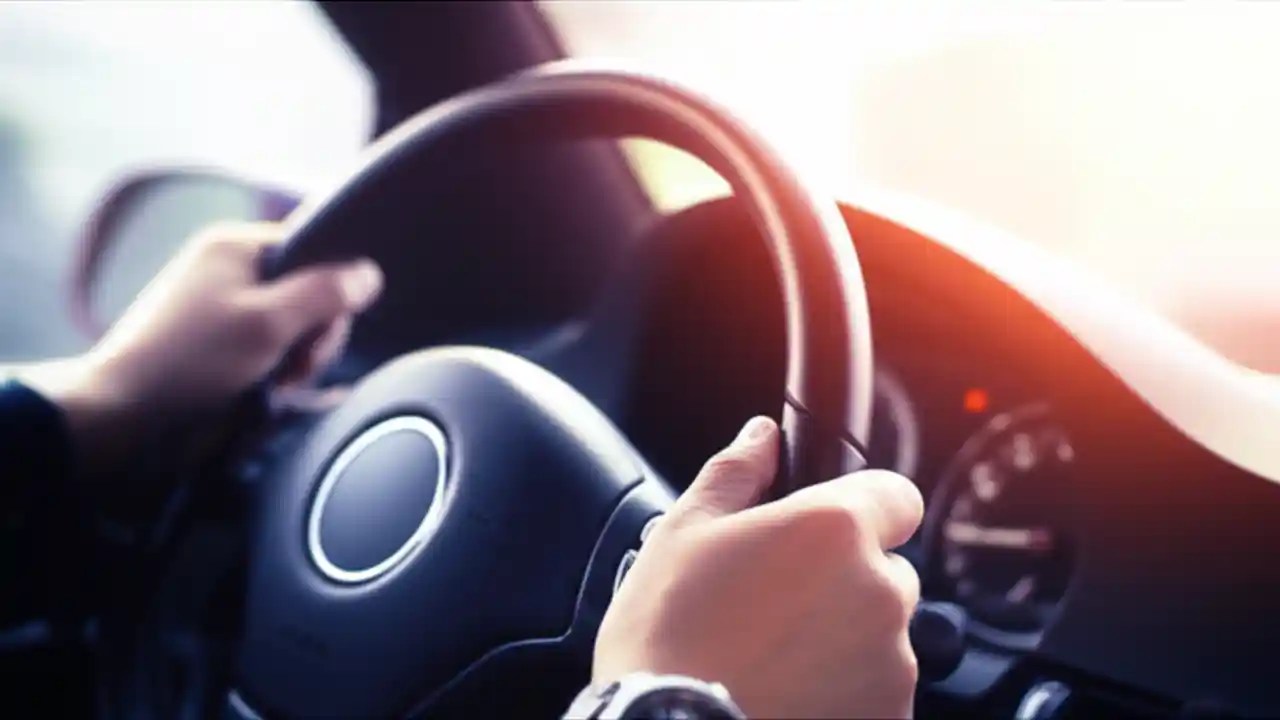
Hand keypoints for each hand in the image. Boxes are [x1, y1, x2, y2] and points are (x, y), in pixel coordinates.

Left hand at [19, 222, 382, 465]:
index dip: (331, 292)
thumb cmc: (190, 361)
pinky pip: (269, 347)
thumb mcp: (267, 324)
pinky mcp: (218, 341)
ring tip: (272, 386)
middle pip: (309, 291)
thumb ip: (324, 294)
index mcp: (236, 245)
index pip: (316, 250)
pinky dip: (274, 371)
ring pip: (293, 326)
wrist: (121, 414)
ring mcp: (222, 305)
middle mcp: (229, 268)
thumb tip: (370, 273)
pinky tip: (264, 392)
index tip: (317, 333)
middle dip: (311, 337)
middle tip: (290, 369)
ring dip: (294, 360)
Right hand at [594, 417, 923, 718]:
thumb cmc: (667, 641)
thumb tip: (762, 437)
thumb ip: (736, 473)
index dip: (862, 507)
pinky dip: (846, 691)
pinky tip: (788, 691)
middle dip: (844, 580)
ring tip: (773, 657)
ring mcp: (890, 664)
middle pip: (887, 569)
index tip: (825, 530)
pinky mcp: (890, 717)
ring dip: (845, 639)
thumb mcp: (683, 534)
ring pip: (883, 635)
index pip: (896, 496)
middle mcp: (878, 592)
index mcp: (833, 530)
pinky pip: (879, 691)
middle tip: (776, 604)